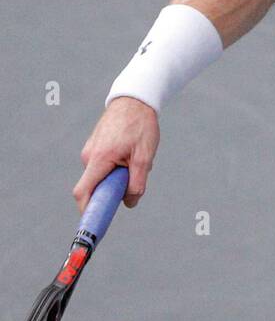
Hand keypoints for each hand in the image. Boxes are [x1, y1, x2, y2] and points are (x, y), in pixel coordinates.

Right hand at [73, 97, 159, 211]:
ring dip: (118, 175)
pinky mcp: (95, 147)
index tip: (94, 222)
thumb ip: (137, 183)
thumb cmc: (141, 126)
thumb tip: (129, 203)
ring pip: (102, 176)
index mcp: (99, 160)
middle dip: (114, 189)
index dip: (87, 210)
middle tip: (133, 179)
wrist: (135, 98)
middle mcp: (89, 156)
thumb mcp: (144, 157)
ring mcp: (90, 151)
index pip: (83, 192)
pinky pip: (104, 166)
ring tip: (136, 158)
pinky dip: (116, 166)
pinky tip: (131, 152)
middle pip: (96, 186)